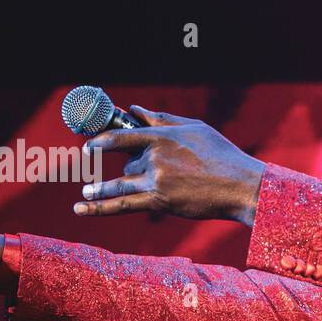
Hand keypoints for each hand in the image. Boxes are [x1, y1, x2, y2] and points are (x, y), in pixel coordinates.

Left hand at [74, 106, 264, 224]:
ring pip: (121, 184)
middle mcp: (155, 157)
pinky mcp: (160, 202)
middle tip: (142, 176)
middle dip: (132, 171)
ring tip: (86, 193)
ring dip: (100, 189)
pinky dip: (99, 208)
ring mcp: (156, 180)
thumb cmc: (223, 155)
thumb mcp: (195, 129)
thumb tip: (136, 111)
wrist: (242, 186)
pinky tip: (80, 209)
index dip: (101, 140)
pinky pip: (122, 205)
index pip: (121, 136)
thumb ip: (163, 119)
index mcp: (162, 137)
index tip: (89, 144)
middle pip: (128, 165)